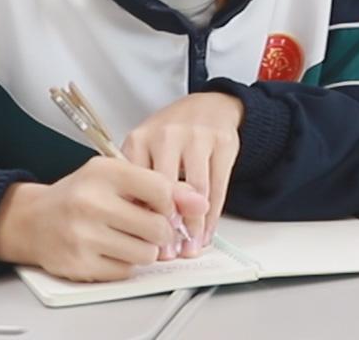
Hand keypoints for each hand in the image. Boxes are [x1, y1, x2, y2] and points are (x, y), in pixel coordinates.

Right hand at [0, 156, 205, 281]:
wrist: (33, 219)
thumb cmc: (80, 194)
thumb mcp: (117, 176)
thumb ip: (161, 185)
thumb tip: (199, 201)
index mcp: (105, 173)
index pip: (161, 190)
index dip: (173, 204)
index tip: (167, 208)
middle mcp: (91, 202)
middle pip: (158, 228)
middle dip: (162, 231)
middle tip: (151, 226)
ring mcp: (83, 236)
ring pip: (146, 253)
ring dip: (146, 249)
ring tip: (129, 237)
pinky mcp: (79, 264)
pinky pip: (126, 271)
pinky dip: (126, 263)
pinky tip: (112, 249)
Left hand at [123, 92, 241, 247]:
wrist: (209, 106)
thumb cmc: (172, 135)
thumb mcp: (146, 151)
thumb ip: (139, 184)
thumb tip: (136, 228)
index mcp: (139, 140)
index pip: (136, 187)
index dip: (139, 219)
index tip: (142, 243)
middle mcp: (166, 136)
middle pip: (165, 191)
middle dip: (167, 226)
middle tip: (168, 252)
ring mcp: (196, 137)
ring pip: (195, 192)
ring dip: (194, 225)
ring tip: (190, 247)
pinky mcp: (223, 143)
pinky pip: (218, 187)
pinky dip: (213, 216)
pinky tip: (207, 231)